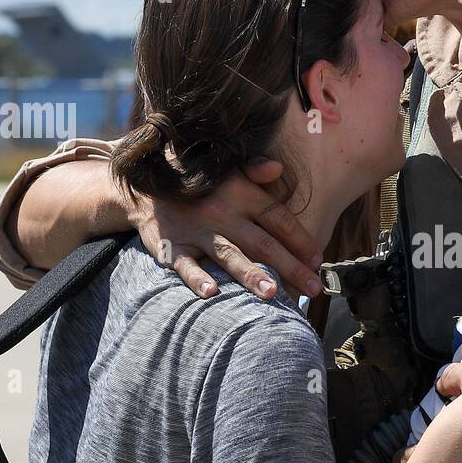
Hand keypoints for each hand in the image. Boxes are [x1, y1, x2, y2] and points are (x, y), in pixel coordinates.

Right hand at [125, 157, 322, 299]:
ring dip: (251, 274)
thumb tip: (277, 168)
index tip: (319, 261)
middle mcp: (221, 211)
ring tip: (272, 293)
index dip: (301, 240)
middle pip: (262, 242)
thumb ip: (253, 170)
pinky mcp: (170, 246)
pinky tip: (211, 294)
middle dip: (290, 267)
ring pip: (229, 255)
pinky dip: (196, 278)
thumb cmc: (195, 181)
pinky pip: (185, 265)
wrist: (142, 184)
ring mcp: (196, 230)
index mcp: (240, 193)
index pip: (278, 218)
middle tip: (313, 288)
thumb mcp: (225, 169)